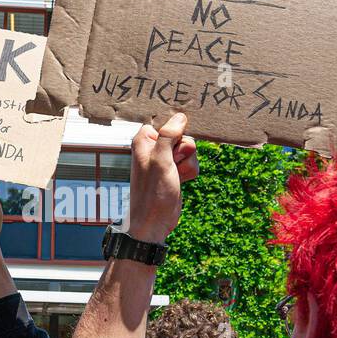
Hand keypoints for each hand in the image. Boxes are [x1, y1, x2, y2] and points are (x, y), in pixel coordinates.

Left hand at [126, 113, 198, 244]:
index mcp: (144, 140)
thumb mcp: (161, 160)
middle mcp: (154, 148)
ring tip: (177, 175)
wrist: (154, 221)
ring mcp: (165, 160)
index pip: (168, 123)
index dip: (175, 134)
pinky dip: (190, 172)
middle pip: (182, 136)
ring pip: (189, 150)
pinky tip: (182, 181)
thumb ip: (168, 136)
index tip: (172, 148)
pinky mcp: (174, 170)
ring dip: (188, 163)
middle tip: (174, 164)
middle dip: (184, 151)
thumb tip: (180, 116)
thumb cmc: (153, 192)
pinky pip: (191, 163)